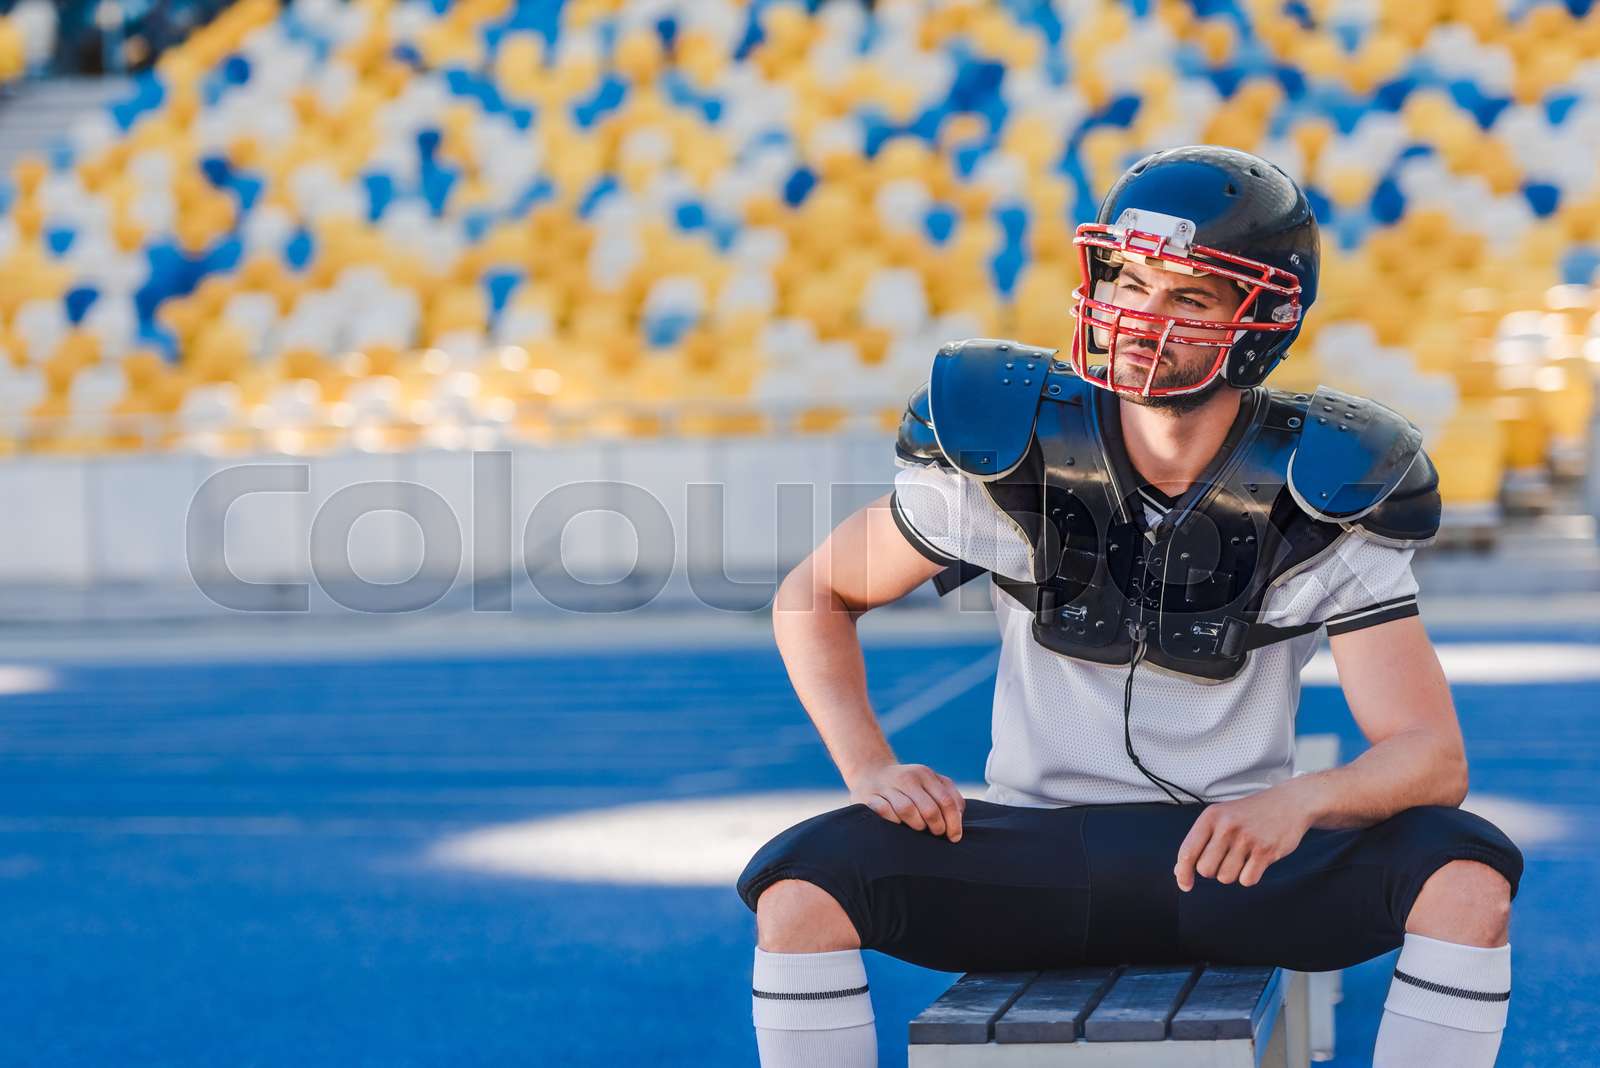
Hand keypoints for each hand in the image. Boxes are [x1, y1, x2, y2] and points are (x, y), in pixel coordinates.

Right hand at [848, 762, 965, 841]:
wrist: (871, 773)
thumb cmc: (909, 786)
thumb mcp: (931, 784)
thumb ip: (950, 797)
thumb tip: (959, 818)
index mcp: (925, 774)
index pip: (947, 802)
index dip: (954, 823)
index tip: (954, 837)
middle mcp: (906, 777)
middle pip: (929, 809)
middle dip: (936, 827)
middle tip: (936, 833)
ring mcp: (886, 786)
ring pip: (907, 810)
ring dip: (917, 825)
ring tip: (918, 828)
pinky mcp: (868, 797)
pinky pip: (885, 812)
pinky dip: (894, 822)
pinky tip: (897, 824)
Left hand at [1174, 782, 1315, 890]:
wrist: (1288, 803)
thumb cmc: (1250, 814)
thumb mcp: (1221, 817)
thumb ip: (1200, 841)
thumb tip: (1179, 871)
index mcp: (1211, 817)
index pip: (1187, 851)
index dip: (1183, 872)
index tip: (1185, 884)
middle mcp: (1227, 827)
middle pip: (1205, 870)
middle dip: (1213, 871)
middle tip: (1225, 859)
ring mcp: (1247, 839)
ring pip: (1225, 877)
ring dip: (1232, 874)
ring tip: (1242, 857)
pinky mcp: (1266, 851)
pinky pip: (1247, 880)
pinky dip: (1249, 876)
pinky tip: (1255, 861)